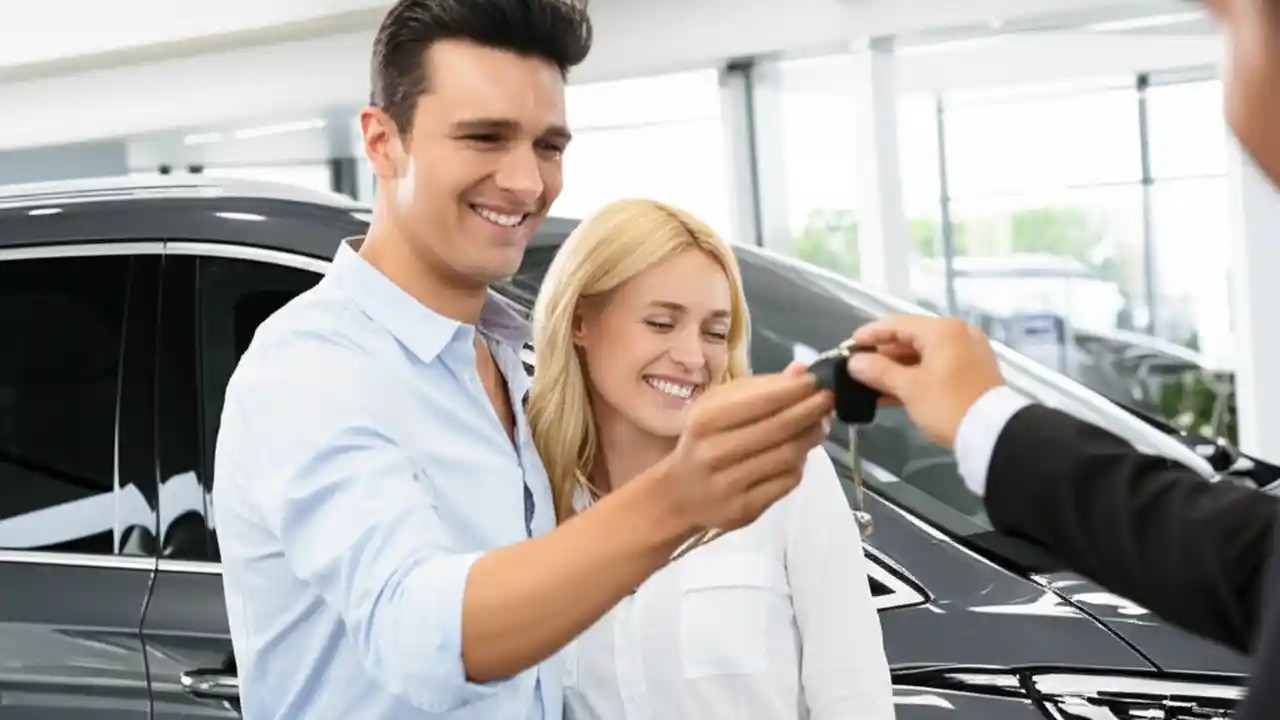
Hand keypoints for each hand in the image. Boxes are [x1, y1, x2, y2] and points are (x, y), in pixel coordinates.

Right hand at [659, 363, 833, 533]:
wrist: (680, 494)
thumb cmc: (703, 441)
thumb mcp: (717, 408)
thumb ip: (758, 389)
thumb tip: (800, 371)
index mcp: (706, 421)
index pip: (760, 402)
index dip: (794, 390)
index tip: (816, 381)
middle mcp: (714, 453)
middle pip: (778, 430)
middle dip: (810, 411)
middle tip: (828, 400)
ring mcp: (729, 485)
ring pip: (786, 456)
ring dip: (810, 437)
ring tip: (821, 424)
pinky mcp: (744, 510)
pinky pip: (785, 482)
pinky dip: (800, 464)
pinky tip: (800, 454)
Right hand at [845, 315, 1003, 448]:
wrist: (993, 434)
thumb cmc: (947, 405)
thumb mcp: (909, 388)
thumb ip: (878, 371)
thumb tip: (855, 362)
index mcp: (943, 330)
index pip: (897, 324)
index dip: (870, 334)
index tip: (848, 346)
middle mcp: (957, 335)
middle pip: (911, 338)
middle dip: (882, 355)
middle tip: (858, 368)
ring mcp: (967, 353)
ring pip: (923, 355)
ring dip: (896, 369)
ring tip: (870, 384)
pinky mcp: (971, 373)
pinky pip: (935, 367)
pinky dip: (914, 377)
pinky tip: (891, 393)